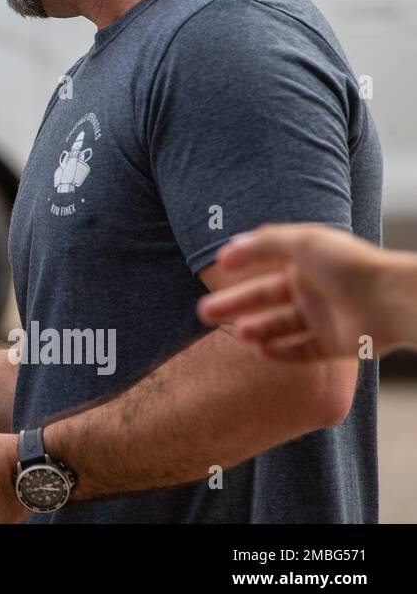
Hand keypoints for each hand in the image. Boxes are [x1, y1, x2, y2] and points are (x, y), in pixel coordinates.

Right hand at [196, 224, 416, 360]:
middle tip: (203, 311)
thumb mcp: (302, 241)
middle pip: (264, 298)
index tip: (215, 269)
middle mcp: (312, 289)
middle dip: (234, 304)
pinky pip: (301, 351)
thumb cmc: (349, 265)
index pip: (265, 263)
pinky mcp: (334, 346)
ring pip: (280, 326)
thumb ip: (264, 242)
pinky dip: (281, 353)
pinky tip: (262, 351)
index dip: (240, 265)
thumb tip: (228, 248)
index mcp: (306, 262)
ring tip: (238, 333)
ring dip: (256, 330)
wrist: (391, 300)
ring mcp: (323, 318)